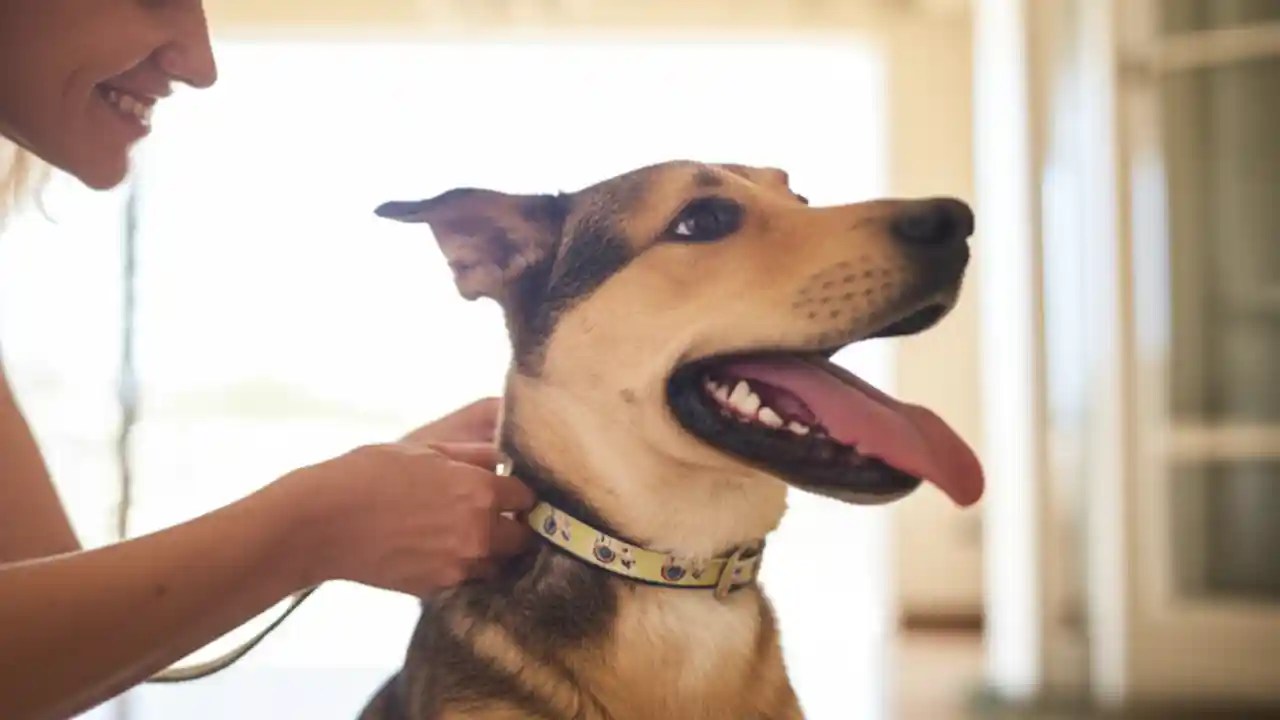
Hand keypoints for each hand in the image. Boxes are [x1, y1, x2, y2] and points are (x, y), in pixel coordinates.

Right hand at [280, 400, 535, 597]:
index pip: (527, 497)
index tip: (511, 492)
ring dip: (494, 552)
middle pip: (523, 538)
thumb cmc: (369, 473)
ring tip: (470, 537)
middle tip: (499, 517)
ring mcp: (459, 565)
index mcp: (480, 491)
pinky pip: (468, 581)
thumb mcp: (426, 450)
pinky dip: (464, 569)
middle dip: (516, 527)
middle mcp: (479, 532)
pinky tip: (444, 553)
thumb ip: (473, 455)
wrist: (324, 522)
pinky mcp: (437, 588)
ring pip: (499, 564)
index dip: (520, 493)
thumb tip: (503, 457)